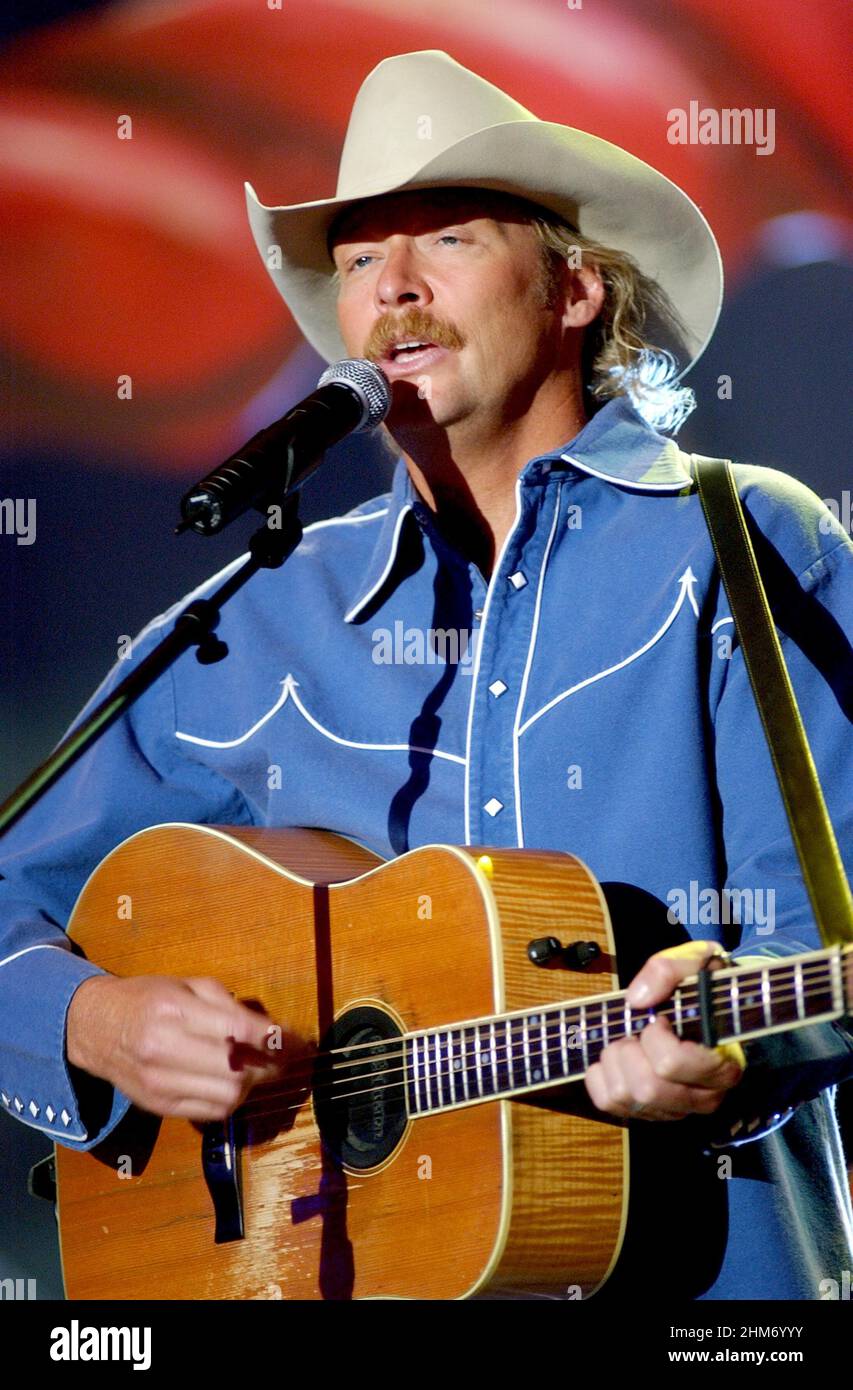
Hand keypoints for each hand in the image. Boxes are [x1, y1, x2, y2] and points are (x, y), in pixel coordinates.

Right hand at [66, 973, 286, 1121]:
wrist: (96, 1029)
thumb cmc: (147, 998)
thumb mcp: (188, 984)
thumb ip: (229, 1004)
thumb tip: (270, 1029)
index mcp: (175, 1010)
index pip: (238, 1030)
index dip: (275, 1039)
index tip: (299, 1042)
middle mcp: (165, 1049)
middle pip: (237, 1070)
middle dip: (270, 1066)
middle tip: (284, 1058)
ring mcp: (161, 1083)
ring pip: (228, 1097)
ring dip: (253, 1086)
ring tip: (259, 1069)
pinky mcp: (159, 1106)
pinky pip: (211, 1112)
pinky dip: (232, 1101)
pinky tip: (235, 1084)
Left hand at [583, 945, 745, 1121]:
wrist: (705, 1008)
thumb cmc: (700, 988)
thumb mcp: (692, 964)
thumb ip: (668, 971)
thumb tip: (637, 1000)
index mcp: (722, 1067)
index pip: (671, 1064)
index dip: (655, 1037)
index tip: (661, 1020)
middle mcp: (703, 1099)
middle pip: (647, 1089)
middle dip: (629, 1051)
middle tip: (637, 1032)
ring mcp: (675, 1110)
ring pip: (625, 1098)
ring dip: (614, 1061)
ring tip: (629, 1043)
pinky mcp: (650, 1114)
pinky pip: (607, 1104)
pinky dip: (599, 1076)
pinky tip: (615, 1059)